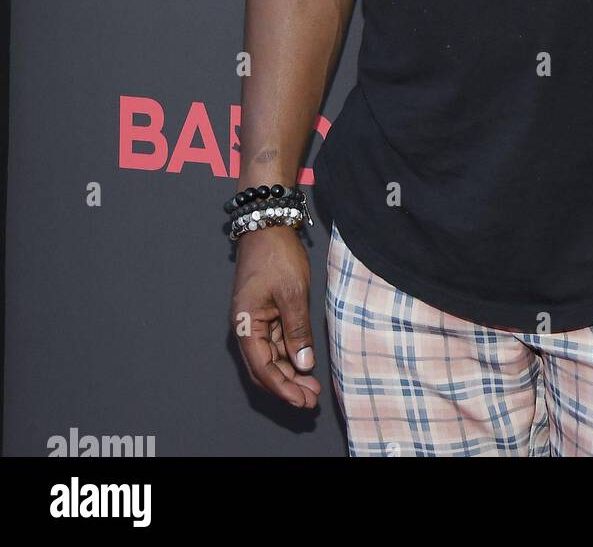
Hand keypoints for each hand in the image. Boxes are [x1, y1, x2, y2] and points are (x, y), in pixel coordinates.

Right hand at [230, 226, 320, 407]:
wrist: (268, 225)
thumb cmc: (277, 256)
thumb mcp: (292, 293)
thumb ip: (297, 330)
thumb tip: (304, 364)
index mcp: (245, 324)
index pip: (262, 368)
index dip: (283, 388)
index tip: (302, 401)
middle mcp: (245, 327)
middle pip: (264, 368)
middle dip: (287, 387)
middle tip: (311, 401)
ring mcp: (254, 321)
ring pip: (270, 358)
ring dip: (289, 374)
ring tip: (312, 388)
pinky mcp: (265, 314)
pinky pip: (275, 343)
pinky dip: (289, 356)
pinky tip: (305, 365)